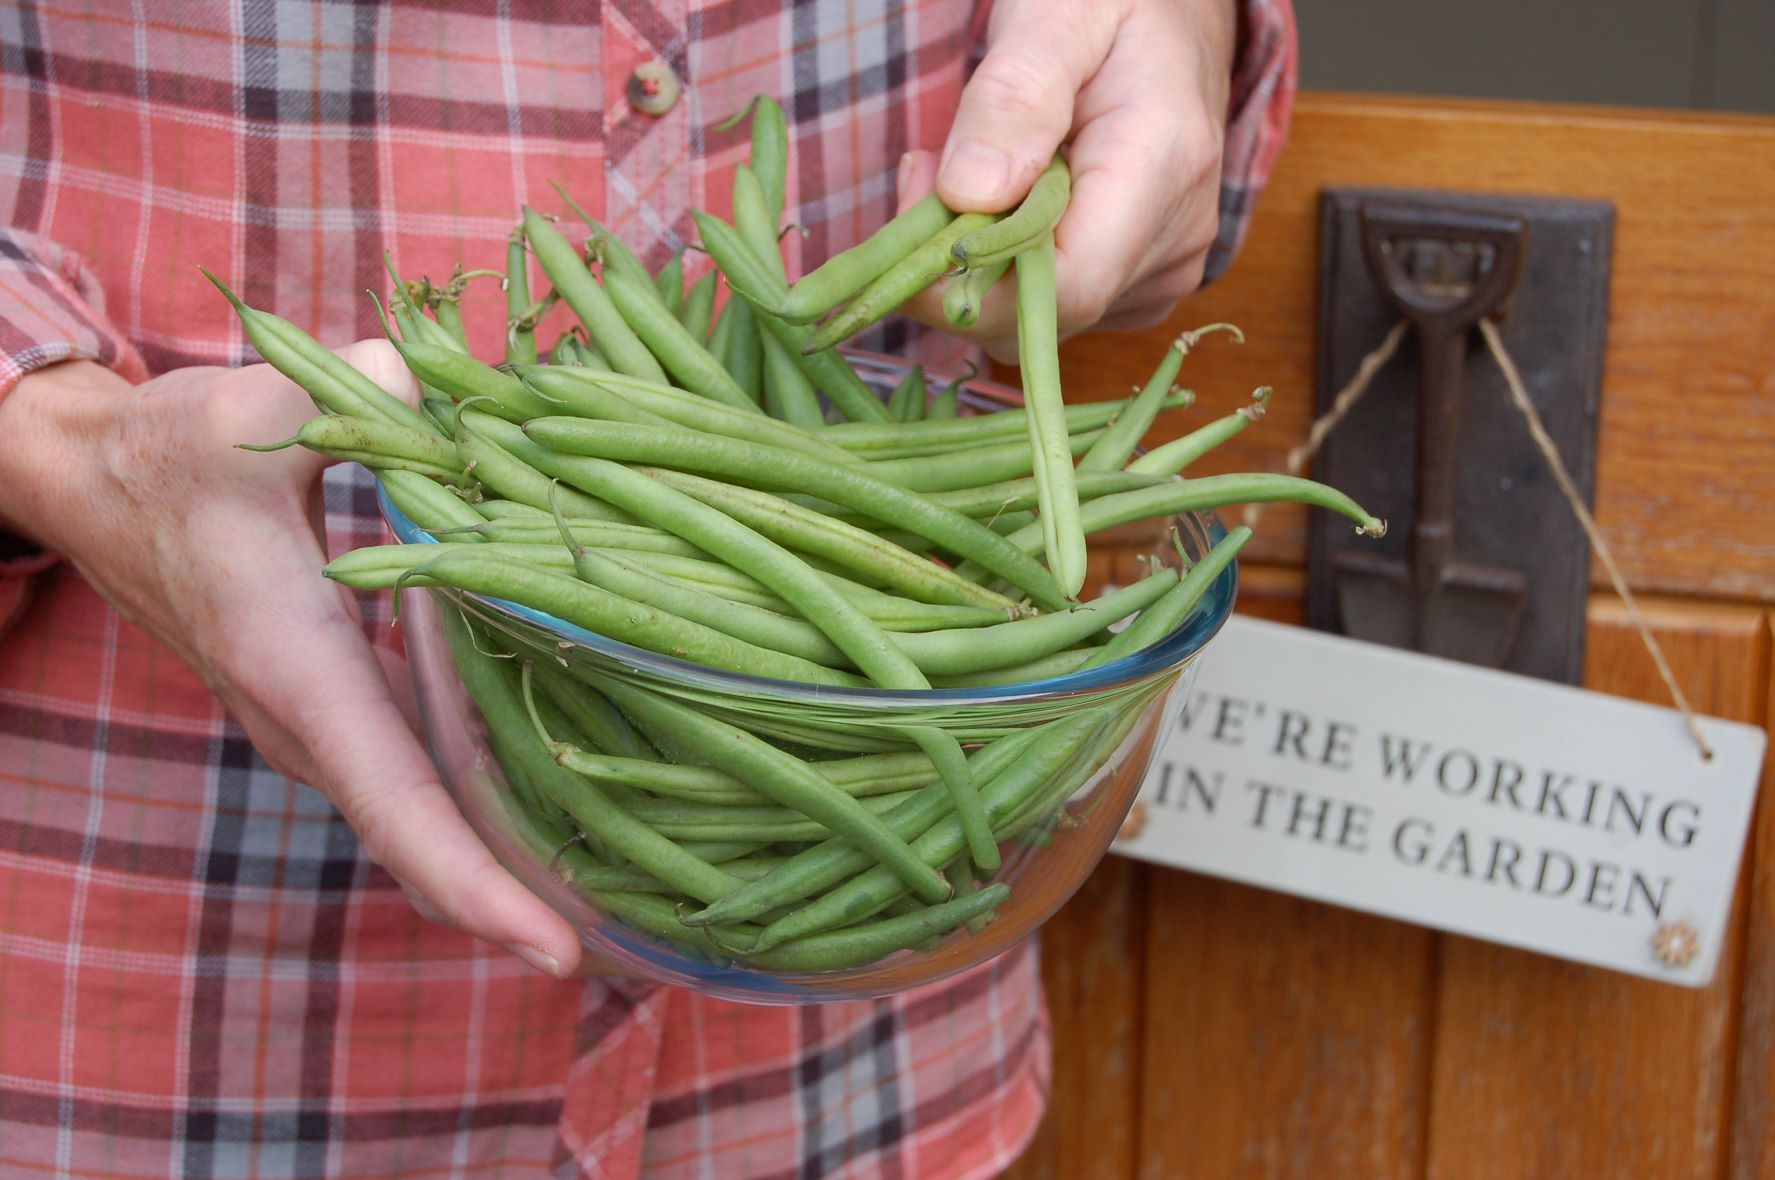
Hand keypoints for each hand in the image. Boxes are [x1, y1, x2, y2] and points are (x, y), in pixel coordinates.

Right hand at [0, 351, 588, 978]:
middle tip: (642, 945)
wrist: (96, 491)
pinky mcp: (339, 708)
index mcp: (297, 668)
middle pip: (428, 843)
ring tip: (631, 896)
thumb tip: (422, 372)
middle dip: (520, 907)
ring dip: (511, 867)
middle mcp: (313, 721)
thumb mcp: (241, 409)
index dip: (479, 884)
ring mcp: (325, 724)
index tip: (556, 948)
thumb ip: (338, 392)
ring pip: (428, 820)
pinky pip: (422, 778)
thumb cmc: (165, 457)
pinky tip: (568, 809)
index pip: (398, 801)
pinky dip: (487, 810)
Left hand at [901, 0, 1235, 359]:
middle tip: (925, 173)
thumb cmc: (1112, 2)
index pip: (1066, 288)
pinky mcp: (1141, 287)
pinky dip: (1009, 270)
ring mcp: (1162, 272)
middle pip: (1044, 312)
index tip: (910, 235)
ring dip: (980, 264)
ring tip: (973, 172)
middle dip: (962, 265)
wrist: (1175, 20)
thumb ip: (1013, 99)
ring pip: (1039, 318)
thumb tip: (970, 193)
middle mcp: (1173, 240)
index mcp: (1162, 170)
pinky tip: (1010, 203)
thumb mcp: (1056, 15)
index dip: (973, 286)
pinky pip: (1054, 309)